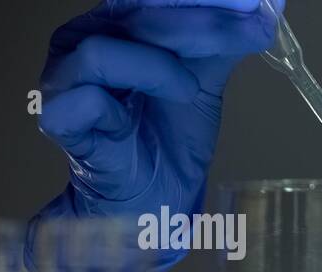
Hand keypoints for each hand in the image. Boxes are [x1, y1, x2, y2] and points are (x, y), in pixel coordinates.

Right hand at [29, 0, 282, 271]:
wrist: (156, 202)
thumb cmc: (169, 138)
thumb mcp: (204, 81)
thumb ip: (221, 44)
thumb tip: (261, 13)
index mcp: (111, 26)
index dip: (200, 4)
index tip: (255, 13)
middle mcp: (80, 44)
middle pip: (132, 15)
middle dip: (198, 25)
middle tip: (248, 36)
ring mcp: (63, 82)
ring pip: (102, 52)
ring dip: (157, 69)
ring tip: (186, 91)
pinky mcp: (60, 123)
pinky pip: (86, 100)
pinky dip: (117, 108)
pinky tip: (133, 121)